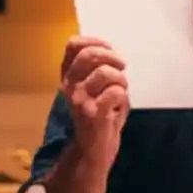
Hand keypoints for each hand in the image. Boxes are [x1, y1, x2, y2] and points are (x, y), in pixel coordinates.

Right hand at [61, 36, 128, 169]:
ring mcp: (80, 100)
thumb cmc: (99, 116)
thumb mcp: (94, 88)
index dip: (95, 41)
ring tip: (121, 91)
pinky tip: (118, 108)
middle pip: (89, 55)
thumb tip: (111, 52)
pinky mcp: (93, 114)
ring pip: (105, 73)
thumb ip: (98, 69)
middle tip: (122, 67)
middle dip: (112, 57)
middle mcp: (70, 86)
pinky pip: (116, 92)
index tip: (109, 48)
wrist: (93, 151)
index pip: (73, 45)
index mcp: (68, 77)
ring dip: (121, 79)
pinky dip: (124, 98)